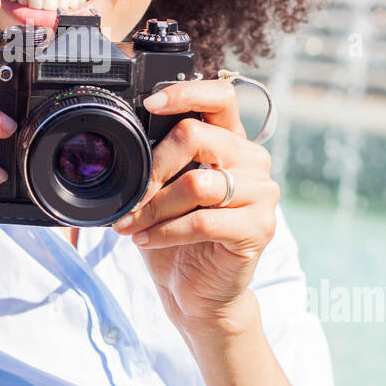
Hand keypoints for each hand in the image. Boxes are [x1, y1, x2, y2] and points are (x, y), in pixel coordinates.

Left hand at [111, 79, 279, 338]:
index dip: (186, 93)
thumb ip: (160, 160)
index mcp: (231, 141)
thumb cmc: (178, 236)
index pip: (221, 95)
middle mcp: (252, 160)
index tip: (150, 105)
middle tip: (131, 195)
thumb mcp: (164, 190)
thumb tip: (124, 137)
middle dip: (153, 167)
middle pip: (198, 136)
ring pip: (197, 184)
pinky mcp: (258, 229)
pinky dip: (165, 231)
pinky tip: (145, 239)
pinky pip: (203, 222)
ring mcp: (262, 194)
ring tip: (131, 223)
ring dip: (154, 207)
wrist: (198, 292)